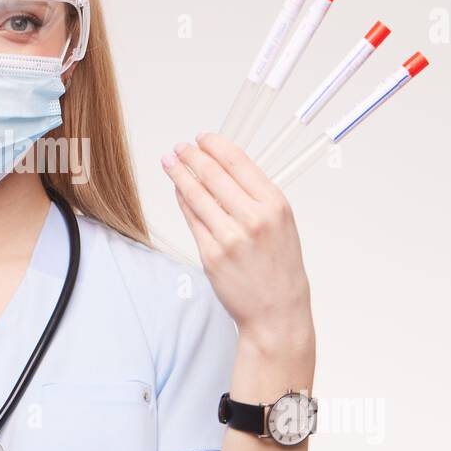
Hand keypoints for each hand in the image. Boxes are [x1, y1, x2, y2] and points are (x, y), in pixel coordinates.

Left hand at [161, 132, 315, 365]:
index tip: (202, 138)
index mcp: (275, 205)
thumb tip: (222, 168)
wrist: (277, 313)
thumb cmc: (280, 267)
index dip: (216, 146)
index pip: (239, 163)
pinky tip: (177, 190)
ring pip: (197, 195)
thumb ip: (255, 196)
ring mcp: (231, 237)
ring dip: (180, 174)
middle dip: (192, 157)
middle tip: (180, 147)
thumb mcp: (280, 223)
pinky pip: (192, 220)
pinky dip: (182, 201)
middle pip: (213, 175)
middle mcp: (254, 218)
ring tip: (170, 161)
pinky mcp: (212, 255)